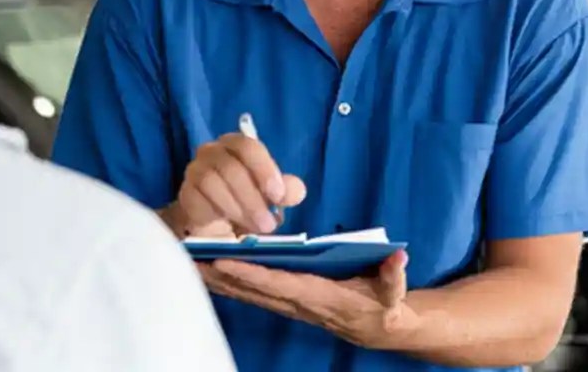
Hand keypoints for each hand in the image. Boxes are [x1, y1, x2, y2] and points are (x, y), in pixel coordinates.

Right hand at [172, 132, 305, 236]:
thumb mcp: (272, 197)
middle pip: (230, 167)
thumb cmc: (247, 201)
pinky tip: (229, 225)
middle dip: (253, 198)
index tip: (277, 196)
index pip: (247, 146)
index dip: (264, 170)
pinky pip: (198, 200)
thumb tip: (295, 190)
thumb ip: (286, 191)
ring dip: (237, 208)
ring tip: (253, 228)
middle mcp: (211, 152)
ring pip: (213, 182)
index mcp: (235, 145)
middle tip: (268, 224)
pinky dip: (218, 213)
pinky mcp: (185, 193)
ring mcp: (195, 171)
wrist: (216, 223)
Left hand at [198, 250, 418, 349]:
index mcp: (322, 298)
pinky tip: (209, 274)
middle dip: (223, 277)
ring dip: (220, 282)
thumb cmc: (386, 306)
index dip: (254, 275)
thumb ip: (394, 278)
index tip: (227, 262)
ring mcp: (291, 307)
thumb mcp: (395, 294)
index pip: (283, 284)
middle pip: (256, 292)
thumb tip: (398, 258)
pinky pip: (254, 295)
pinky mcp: (287, 304)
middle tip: (192, 260)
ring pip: (250, 295)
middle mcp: (300, 305)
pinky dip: (230, 285)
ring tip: (190, 264)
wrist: (383, 330)